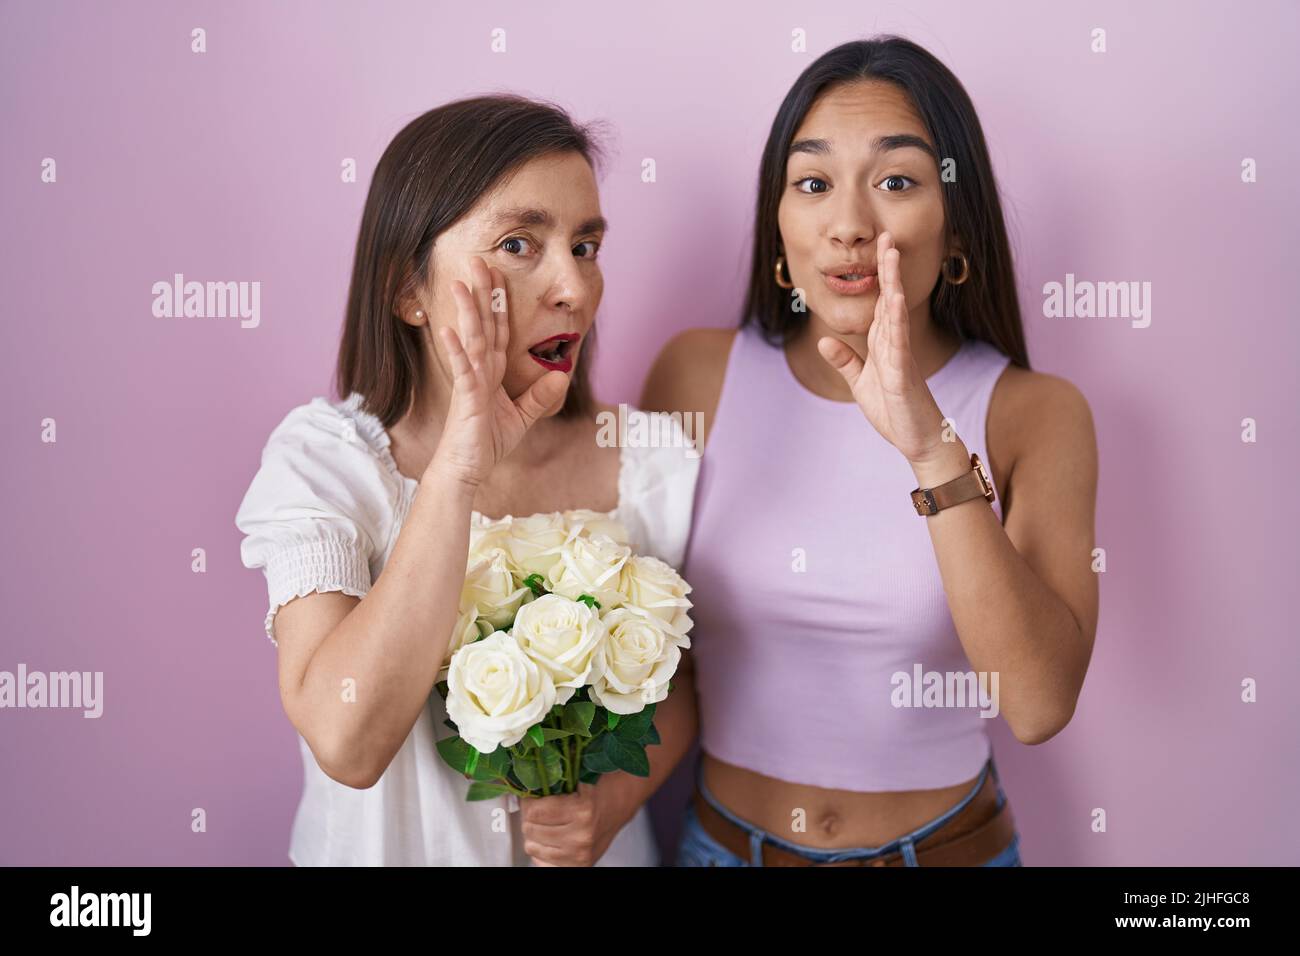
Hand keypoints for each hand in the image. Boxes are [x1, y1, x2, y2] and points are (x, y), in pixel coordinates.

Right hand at [427, 256, 569, 485]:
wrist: (465, 470)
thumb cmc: (485, 444)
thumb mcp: (522, 418)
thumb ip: (539, 397)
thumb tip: (561, 377)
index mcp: (492, 372)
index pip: (497, 330)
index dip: (499, 303)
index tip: (499, 275)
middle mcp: (479, 371)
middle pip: (482, 324)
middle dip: (482, 294)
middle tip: (478, 261)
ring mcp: (470, 382)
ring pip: (471, 339)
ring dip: (466, 311)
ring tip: (460, 283)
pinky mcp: (465, 398)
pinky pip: (462, 369)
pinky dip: (456, 349)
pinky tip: (449, 328)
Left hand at [518, 782, 625, 866]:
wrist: (620, 804)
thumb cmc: (599, 788)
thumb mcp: (579, 777)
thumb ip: (553, 781)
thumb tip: (525, 784)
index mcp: (582, 811)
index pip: (534, 811)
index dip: (529, 800)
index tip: (532, 795)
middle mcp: (581, 836)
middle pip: (530, 829)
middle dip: (530, 816)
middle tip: (538, 807)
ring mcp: (580, 854)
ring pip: (532, 846)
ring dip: (535, 833)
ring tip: (545, 822)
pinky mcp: (579, 865)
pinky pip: (541, 863)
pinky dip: (542, 850)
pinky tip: (550, 838)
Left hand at [816, 232, 946, 465]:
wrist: (920, 441)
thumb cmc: (896, 412)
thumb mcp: (861, 384)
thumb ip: (845, 361)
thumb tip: (823, 341)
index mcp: (885, 344)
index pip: (880, 302)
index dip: (879, 275)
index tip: (879, 246)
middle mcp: (895, 344)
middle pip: (890, 298)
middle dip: (888, 267)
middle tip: (887, 235)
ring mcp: (901, 357)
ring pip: (896, 313)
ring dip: (893, 283)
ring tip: (891, 255)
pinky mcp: (903, 374)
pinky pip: (899, 343)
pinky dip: (896, 321)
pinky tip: (894, 300)